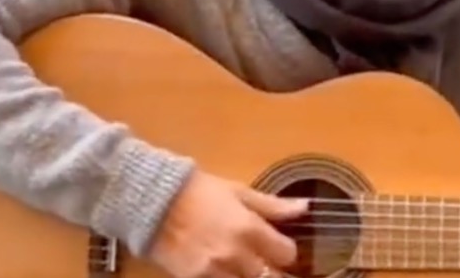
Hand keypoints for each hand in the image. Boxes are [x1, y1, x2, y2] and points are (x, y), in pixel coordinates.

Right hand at [148, 171, 307, 277]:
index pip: (287, 254)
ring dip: (251, 277)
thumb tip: (305, 208)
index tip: (282, 249)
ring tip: (247, 268)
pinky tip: (229, 271)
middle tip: (269, 265)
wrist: (154, 202)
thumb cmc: (200, 192)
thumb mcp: (239, 192)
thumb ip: (273, 206)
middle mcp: (235, 255)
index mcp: (249, 229)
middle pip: (271, 277)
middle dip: (274, 272)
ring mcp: (214, 271)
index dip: (288, 253)